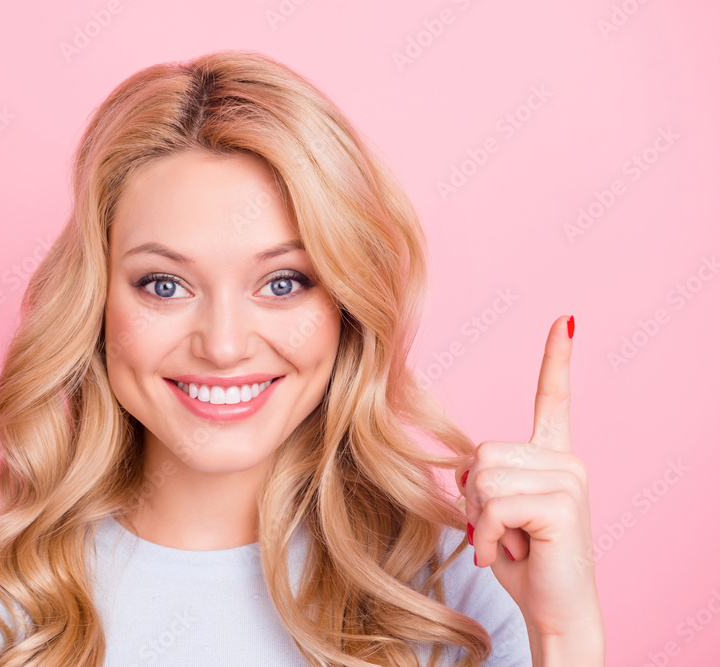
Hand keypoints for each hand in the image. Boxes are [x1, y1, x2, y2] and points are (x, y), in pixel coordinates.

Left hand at [455, 315, 603, 651]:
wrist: (555, 613)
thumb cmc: (524, 564)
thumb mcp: (496, 512)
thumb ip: (486, 477)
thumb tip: (464, 463)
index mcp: (553, 457)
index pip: (553, 399)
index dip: (556, 360)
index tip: (565, 320)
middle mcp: (567, 460)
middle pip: (482, 452)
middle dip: (475, 497)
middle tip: (502, 531)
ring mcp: (569, 478)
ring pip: (484, 477)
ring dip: (482, 519)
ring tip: (510, 543)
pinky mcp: (561, 502)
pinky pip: (495, 505)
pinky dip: (491, 536)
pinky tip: (512, 554)